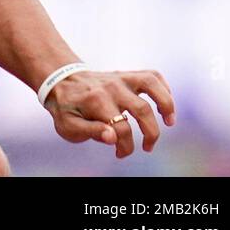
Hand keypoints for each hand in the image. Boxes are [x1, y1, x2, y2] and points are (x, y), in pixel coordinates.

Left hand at [44, 69, 175, 158]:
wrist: (59, 81)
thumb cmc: (66, 108)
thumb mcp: (67, 125)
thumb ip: (89, 132)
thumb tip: (112, 137)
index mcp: (96, 101)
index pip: (121, 128)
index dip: (126, 147)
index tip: (121, 154)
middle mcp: (111, 87)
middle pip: (142, 109)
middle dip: (151, 134)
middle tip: (147, 148)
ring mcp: (120, 78)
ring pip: (152, 84)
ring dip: (167, 104)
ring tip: (170, 123)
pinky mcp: (126, 75)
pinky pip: (152, 75)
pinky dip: (164, 88)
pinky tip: (165, 105)